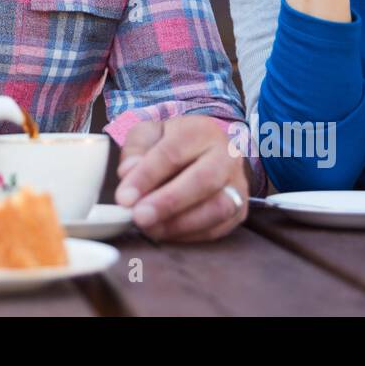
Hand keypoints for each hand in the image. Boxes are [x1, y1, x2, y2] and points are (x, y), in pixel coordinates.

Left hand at [113, 116, 248, 241]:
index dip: (147, 176)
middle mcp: (227, 155)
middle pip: (203, 180)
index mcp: (201, 130)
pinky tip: (165, 232)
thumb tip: (128, 173)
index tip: (124, 197)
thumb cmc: (171, 143)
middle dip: (168, 202)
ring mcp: (238, 184)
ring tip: (150, 228)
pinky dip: (190, 235)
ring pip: (217, 208)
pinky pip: (218, 228)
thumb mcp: (149, 134)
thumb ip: (135, 150)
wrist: (203, 152)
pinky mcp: (240, 210)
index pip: (173, 152)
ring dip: (180, 223)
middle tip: (138, 217)